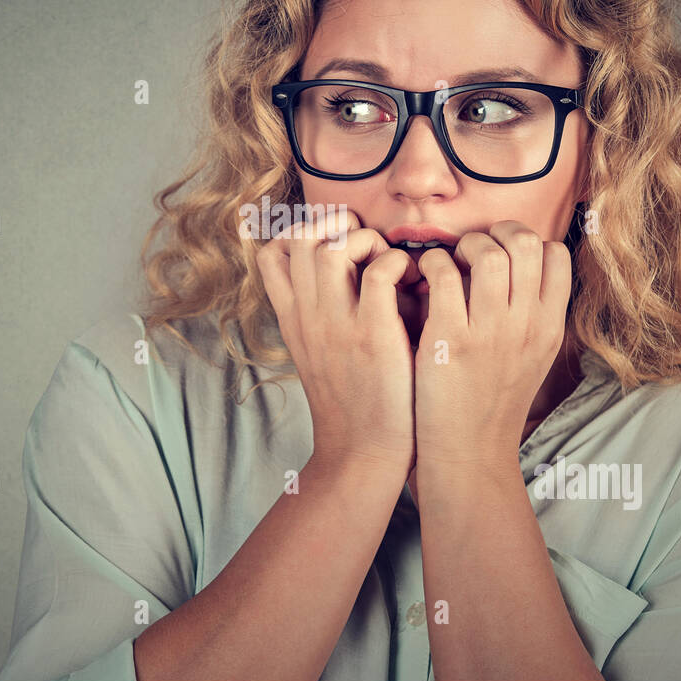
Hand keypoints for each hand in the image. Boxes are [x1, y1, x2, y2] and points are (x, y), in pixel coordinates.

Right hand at [256, 207, 420, 472]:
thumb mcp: (317, 355)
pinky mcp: (373, 337)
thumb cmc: (352, 403)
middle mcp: (308, 317)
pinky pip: (379, 273)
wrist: (361, 455)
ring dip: (366, 241)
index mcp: (292, 320)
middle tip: (366, 245)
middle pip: (300, 238)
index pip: (270, 253)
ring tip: (387, 262)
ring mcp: (337, 326)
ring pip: (333, 247)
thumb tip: (347, 272)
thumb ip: (321, 314)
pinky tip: (410, 282)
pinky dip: (397, 264)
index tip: (336, 244)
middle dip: (336, 225)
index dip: (301, 233)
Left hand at [412, 221, 571, 470]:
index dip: (528, 241)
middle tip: (474, 247)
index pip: (556, 255)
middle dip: (496, 232)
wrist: (468, 453)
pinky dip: (431, 264)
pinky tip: (424, 279)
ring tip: (450, 261)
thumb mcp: (532, 357)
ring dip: (463, 244)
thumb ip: (532, 313)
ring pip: (487, 252)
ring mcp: (489, 332)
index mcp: (549, 327)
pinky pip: (443, 274)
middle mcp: (525, 325)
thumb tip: (519, 265)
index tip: (503, 251)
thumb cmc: (492, 401)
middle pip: (525, 243)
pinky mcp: (449, 339)